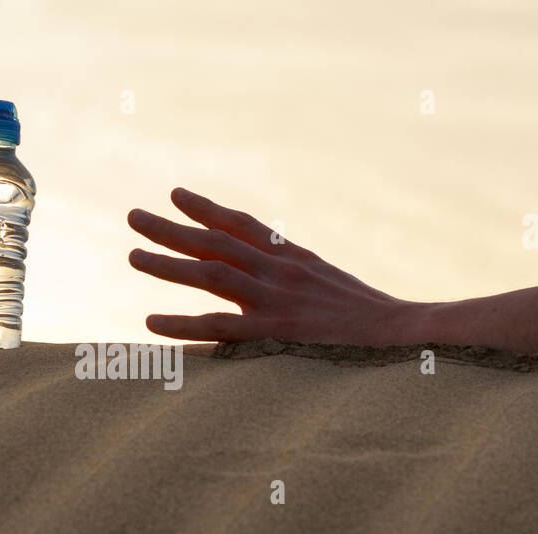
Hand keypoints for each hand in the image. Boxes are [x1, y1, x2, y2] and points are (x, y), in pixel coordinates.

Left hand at [127, 188, 419, 343]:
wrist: (405, 335)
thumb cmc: (373, 320)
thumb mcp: (334, 288)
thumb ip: (302, 280)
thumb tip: (281, 281)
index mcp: (295, 258)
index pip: (243, 225)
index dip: (208, 209)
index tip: (177, 194)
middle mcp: (280, 271)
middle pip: (215, 242)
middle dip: (171, 228)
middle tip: (133, 215)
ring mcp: (276, 300)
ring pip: (209, 274)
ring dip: (167, 264)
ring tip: (132, 256)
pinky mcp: (274, 333)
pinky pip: (219, 325)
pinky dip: (182, 323)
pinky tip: (151, 321)